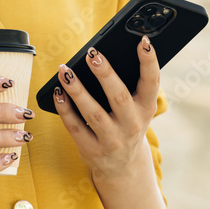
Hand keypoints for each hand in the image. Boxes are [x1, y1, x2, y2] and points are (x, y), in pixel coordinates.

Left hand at [52, 35, 159, 180]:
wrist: (121, 167)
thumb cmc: (126, 125)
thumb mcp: (136, 109)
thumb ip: (129, 87)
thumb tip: (103, 56)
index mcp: (146, 109)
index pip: (152, 83)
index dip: (149, 62)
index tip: (142, 41)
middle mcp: (132, 125)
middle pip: (118, 96)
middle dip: (105, 73)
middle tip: (92, 53)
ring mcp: (112, 140)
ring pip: (93, 112)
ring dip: (77, 90)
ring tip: (65, 71)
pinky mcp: (92, 150)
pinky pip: (74, 127)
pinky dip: (64, 108)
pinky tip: (57, 92)